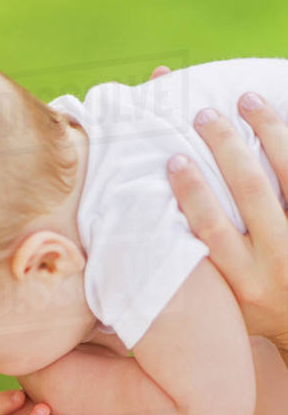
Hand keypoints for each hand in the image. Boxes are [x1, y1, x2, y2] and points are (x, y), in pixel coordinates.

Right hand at [165, 95, 287, 353]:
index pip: (213, 231)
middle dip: (226, 149)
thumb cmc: (258, 314)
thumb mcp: (223, 309)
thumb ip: (194, 280)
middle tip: (205, 116)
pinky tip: (282, 117)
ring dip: (268, 130)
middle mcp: (275, 260)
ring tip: (247, 99)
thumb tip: (140, 260)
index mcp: (242, 281)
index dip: (194, 194)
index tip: (174, 161)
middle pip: (250, 192)